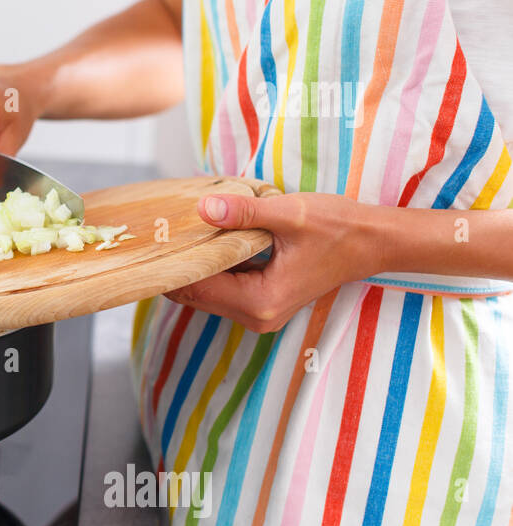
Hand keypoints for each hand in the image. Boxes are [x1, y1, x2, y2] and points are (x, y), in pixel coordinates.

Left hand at [164, 191, 386, 332]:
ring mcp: (259, 313)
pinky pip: (223, 287)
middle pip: (195, 293)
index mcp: (260, 301)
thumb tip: (203, 209)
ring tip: (175, 232)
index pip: (195, 287)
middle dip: (178, 264)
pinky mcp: (262, 303)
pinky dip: (211, 266)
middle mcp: (256, 316)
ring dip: (194, 264)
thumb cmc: (338, 228)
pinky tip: (203, 240)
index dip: (171, 264)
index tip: (152, 239)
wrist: (372, 242)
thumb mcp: (290, 214)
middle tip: (156, 231)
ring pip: (206, 291)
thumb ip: (245, 213)